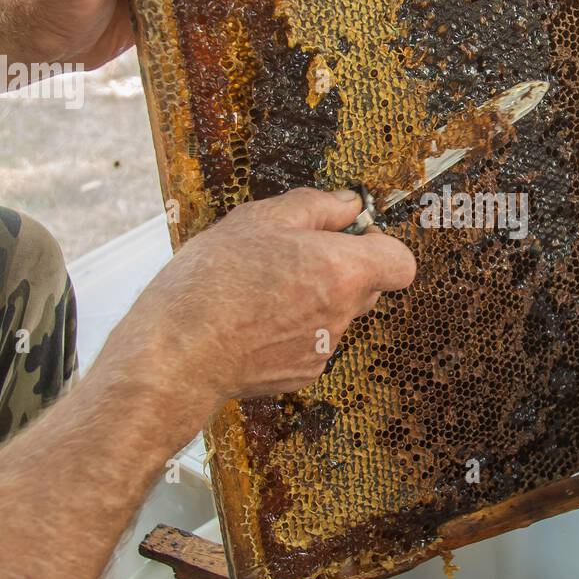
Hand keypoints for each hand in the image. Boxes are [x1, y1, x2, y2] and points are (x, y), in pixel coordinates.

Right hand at [113, 189, 415, 418]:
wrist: (176, 355)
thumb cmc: (211, 283)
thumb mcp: (258, 220)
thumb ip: (315, 206)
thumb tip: (347, 204)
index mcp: (343, 271)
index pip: (401, 262)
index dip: (380, 244)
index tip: (349, 235)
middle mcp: (342, 315)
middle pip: (369, 287)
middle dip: (343, 269)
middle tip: (295, 255)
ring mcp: (324, 349)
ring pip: (337, 314)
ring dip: (313, 298)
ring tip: (261, 289)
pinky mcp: (302, 374)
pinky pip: (312, 342)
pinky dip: (293, 329)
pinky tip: (253, 320)